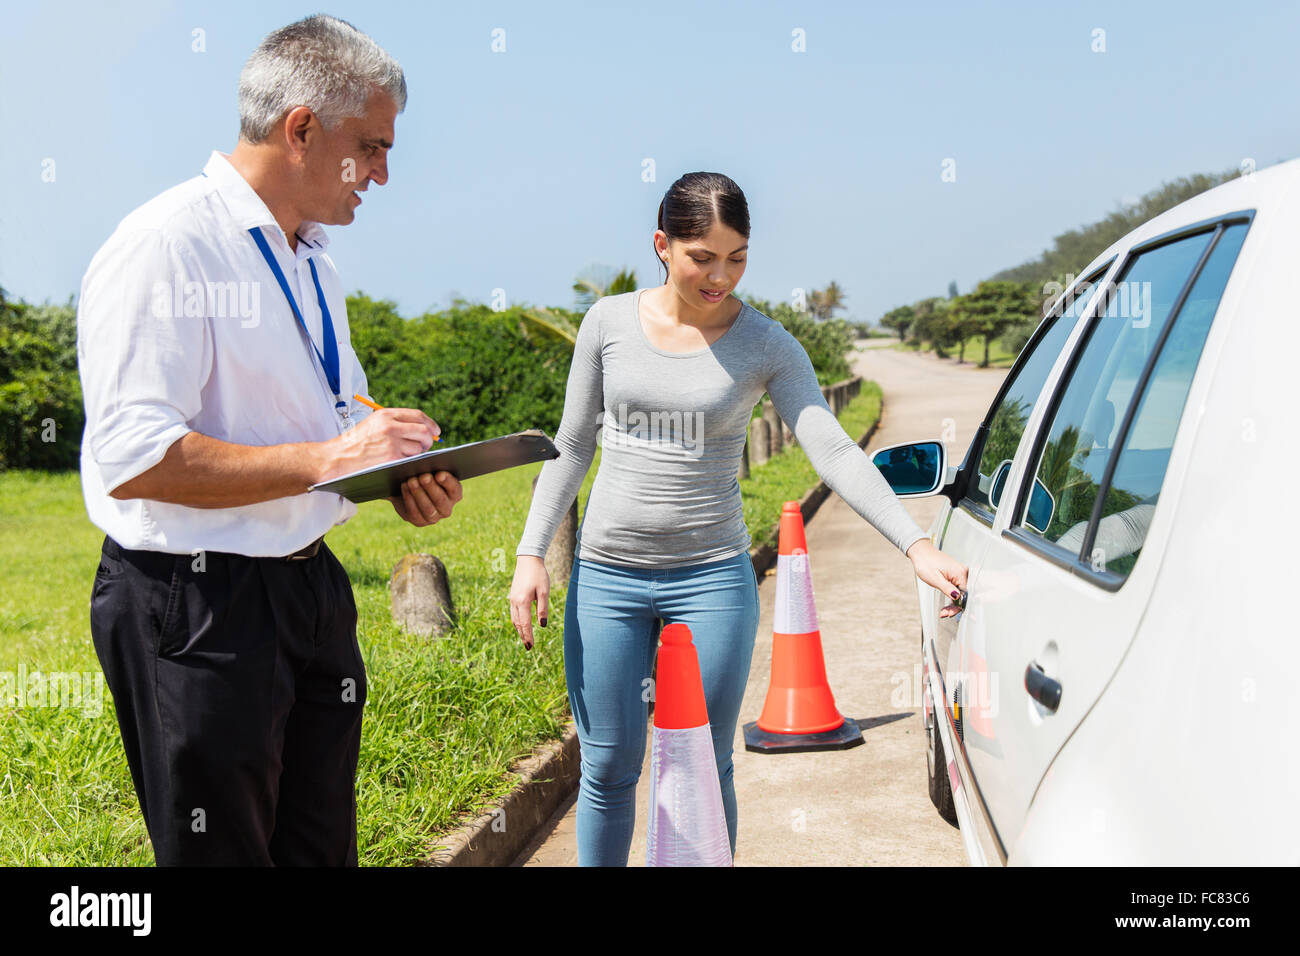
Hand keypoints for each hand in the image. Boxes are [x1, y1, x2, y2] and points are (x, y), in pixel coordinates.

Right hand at [318, 406, 440, 482]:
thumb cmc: (355, 443)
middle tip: (426, 446)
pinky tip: (401, 462)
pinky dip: (410, 462)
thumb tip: (422, 428)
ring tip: (405, 456)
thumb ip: (395, 423)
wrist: (337, 458)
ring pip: (419, 447)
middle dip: (429, 440)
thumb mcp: (373, 424)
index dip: (430, 423)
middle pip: (424, 431)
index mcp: (386, 415)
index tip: (435, 431)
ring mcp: (392, 442)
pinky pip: (411, 459)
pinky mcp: (391, 458)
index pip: (417, 415)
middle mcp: (390, 426)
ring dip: (417, 453)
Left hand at [388, 471, 461, 526]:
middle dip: (431, 487)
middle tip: (423, 475)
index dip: (448, 482)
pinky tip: (404, 486)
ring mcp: (433, 517)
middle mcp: (446, 508)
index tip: (440, 473)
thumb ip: (432, 465)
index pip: (455, 490)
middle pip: (441, 501)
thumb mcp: (429, 467)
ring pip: (428, 509)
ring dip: (419, 493)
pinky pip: (414, 513)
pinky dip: (409, 499)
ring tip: (411, 480)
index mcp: (454, 494)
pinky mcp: (419, 521)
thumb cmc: (423, 472)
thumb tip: (429, 466)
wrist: (407, 485)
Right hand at [508, 555, 549, 649]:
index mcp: (522, 602)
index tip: (531, 646)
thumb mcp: (544, 592)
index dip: (528, 636)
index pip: (525, 624)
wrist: (528, 560)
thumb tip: (542, 625)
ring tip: (525, 638)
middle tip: (528, 647)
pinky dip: (517, 621)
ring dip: (519, 630)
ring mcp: (512, 599)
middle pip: (518, 624)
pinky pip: (514, 613)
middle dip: (523, 636)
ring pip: (514, 619)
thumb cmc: (539, 575)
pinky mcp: (513, 596)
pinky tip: (522, 624)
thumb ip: (543, 609)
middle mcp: (514, 602)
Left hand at [906, 538, 967, 618]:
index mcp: (960, 573)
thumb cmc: (926, 563)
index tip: (949, 614)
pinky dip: (953, 596)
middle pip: (964, 595)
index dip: (958, 606)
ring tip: (944, 611)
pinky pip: (958, 588)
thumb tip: (957, 597)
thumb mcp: (934, 579)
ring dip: (954, 603)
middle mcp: (964, 572)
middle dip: (955, 606)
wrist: (921, 552)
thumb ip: (947, 588)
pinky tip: (948, 603)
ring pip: (962, 593)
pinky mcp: (957, 573)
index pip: (965, 595)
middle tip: (944, 614)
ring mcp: (961, 572)